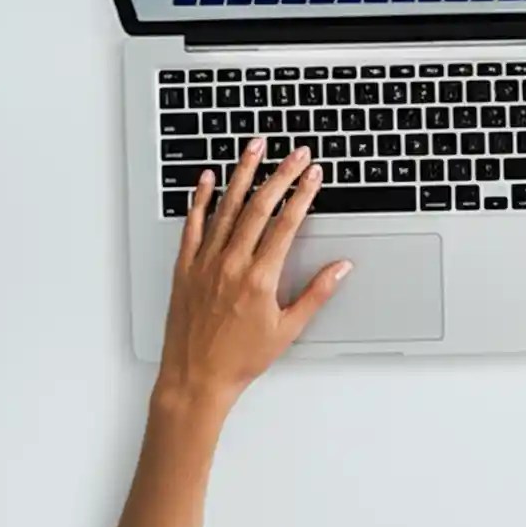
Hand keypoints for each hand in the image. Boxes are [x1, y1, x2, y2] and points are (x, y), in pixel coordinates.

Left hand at [157, 139, 351, 411]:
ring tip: (254, 149)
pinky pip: (192, 225)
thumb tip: (340, 268)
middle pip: (259, 206)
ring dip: (242, 174)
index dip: (303, 195)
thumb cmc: (241, 358)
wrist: (195, 377)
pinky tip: (207, 179)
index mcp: (260, 278)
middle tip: (295, 154)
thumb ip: (316, 293)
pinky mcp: (185, 267)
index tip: (313, 175)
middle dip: (280, 175)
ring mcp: (205, 263)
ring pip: (226, 208)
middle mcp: (231, 264)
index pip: (286, 224)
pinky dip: (200, 200)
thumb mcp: (288, 329)